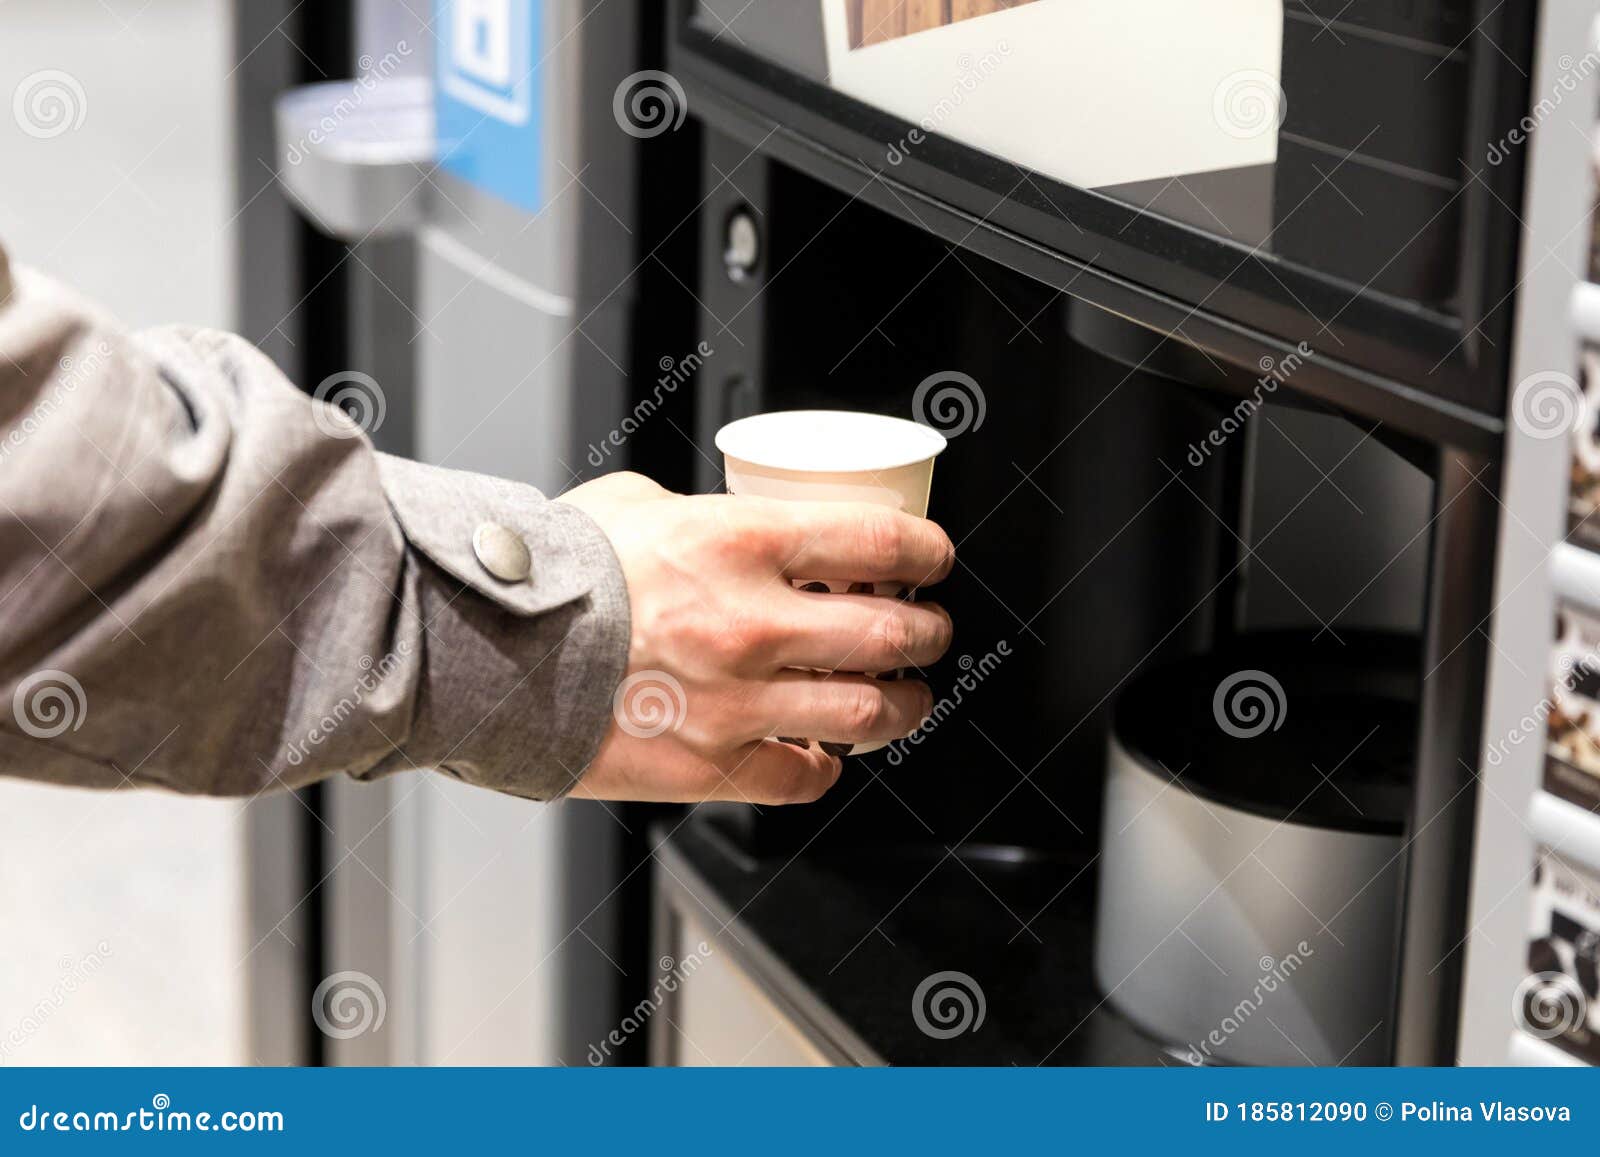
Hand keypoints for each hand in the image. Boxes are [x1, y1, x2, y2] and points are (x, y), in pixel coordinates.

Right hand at [557, 472, 954, 804]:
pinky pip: (801, 778)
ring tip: (902, 697)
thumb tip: (723, 517)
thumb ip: (697, 513)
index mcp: (740, 542)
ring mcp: (737, 702)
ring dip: (902, 704)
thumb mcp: (632, 505)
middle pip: (891, 634)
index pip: (878, 543)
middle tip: (927, 631)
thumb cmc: (551, 574)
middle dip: (927, 633)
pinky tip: (823, 753)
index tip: (935, 561)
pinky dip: (825, 767)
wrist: (486, 650)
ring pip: (867, 713)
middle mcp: (753, 624)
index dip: (928, 553)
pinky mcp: (709, 764)